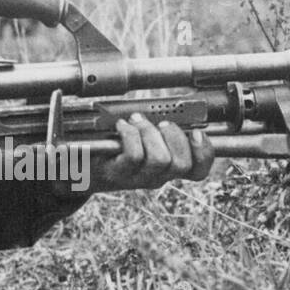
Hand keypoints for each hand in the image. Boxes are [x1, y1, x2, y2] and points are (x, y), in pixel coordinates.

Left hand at [86, 115, 214, 192]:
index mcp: (168, 168)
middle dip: (174, 137)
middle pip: (181, 164)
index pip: (198, 171)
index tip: (197, 133)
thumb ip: (161, 129)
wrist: (84, 166)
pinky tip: (122, 127)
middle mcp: (157, 177)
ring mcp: (138, 179)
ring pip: (160, 159)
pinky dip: (130, 135)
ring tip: (137, 121)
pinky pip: (134, 155)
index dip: (204, 153)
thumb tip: (176, 111)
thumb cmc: (118, 146)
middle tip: (162, 123)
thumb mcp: (144, 139)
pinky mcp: (118, 174)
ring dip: (150, 133)